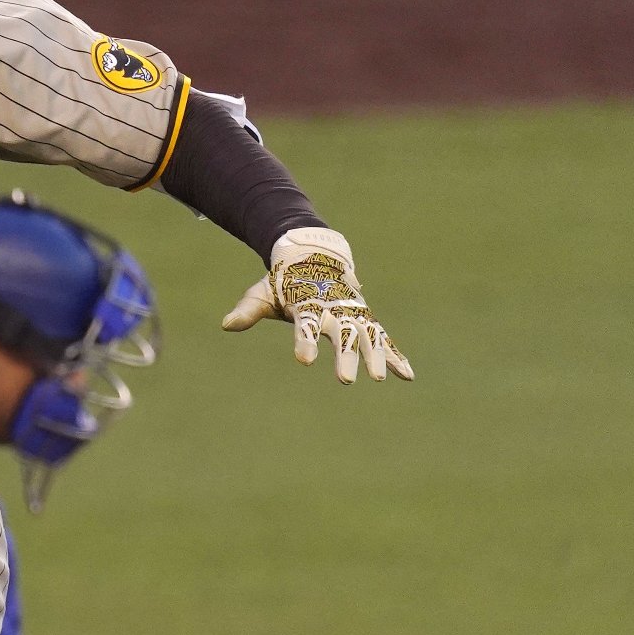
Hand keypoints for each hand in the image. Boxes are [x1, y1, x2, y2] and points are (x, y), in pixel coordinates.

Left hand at [222, 226, 413, 382]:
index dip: (304, 342)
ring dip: (373, 356)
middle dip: (345, 355)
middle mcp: (334, 307)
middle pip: (341, 333)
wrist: (315, 254)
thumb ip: (248, 310)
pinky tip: (407, 375)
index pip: (305, 325)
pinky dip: (395, 355)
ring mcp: (352, 312)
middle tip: (345, 379)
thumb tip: (226, 324)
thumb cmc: (285, 280)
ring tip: (377, 378)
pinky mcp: (364, 317)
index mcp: (308, 302)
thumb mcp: (263, 292)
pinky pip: (383, 338)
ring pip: (366, 335)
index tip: (304, 361)